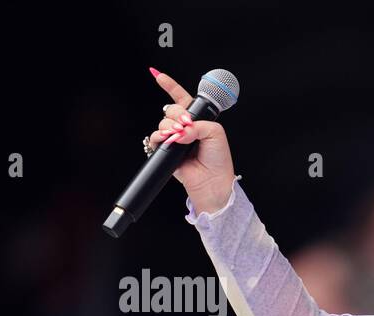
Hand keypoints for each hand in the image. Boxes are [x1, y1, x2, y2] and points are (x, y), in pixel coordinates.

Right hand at [145, 67, 236, 214]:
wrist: (213, 182)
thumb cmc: (218, 160)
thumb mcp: (215, 134)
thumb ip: (197, 125)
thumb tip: (179, 130)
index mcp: (198, 121)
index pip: (182, 99)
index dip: (170, 86)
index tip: (156, 74)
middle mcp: (185, 128)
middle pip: (171, 109)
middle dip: (176, 115)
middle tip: (186, 127)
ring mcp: (175, 139)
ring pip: (163, 123)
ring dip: (170, 128)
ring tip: (181, 139)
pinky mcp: (166, 151)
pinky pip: (155, 138)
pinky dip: (159, 138)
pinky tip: (168, 141)